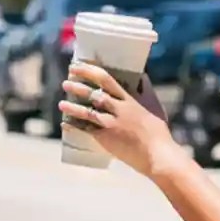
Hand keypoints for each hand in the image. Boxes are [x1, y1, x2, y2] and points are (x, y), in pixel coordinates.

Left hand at [58, 63, 179, 176]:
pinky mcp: (107, 139)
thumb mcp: (154, 106)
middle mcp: (119, 110)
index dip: (91, 72)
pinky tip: (65, 123)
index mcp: (130, 100)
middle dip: (78, 86)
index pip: (108, 80)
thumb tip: (142, 76)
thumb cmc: (158, 131)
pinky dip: (74, 126)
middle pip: (95, 94)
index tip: (79, 66)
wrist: (158, 154)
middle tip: (66, 80)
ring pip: (87, 112)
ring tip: (61, 102)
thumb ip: (147, 91)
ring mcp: (112, 124)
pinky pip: (86, 130)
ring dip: (72, 106)